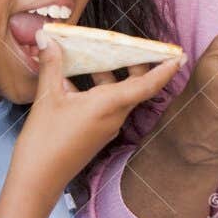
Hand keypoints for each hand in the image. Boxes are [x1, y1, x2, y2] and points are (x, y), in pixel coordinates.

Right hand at [0, 37, 181, 217]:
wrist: (39, 180)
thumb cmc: (44, 141)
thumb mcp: (47, 97)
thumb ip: (51, 65)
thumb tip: (46, 37)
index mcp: (108, 106)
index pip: (147, 85)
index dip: (164, 69)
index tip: (178, 55)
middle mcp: (114, 117)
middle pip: (135, 87)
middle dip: (135, 64)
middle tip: (129, 46)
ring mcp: (107, 127)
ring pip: (118, 95)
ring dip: (109, 75)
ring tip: (91, 57)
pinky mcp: (97, 134)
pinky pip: (105, 106)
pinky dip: (97, 90)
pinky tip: (72, 81)